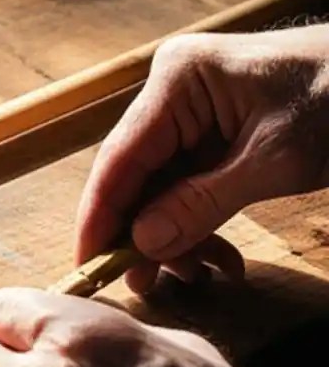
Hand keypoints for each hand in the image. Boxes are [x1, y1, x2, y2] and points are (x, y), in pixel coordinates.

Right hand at [77, 25, 328, 292]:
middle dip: (142, 233)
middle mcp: (176, 94)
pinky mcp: (220, 136)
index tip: (87, 264)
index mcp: (178, 80)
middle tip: (143, 286)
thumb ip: (203, 202)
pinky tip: (218, 257)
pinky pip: (191, 188)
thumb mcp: (278, 158)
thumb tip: (143, 242)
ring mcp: (196, 114)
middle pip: (136, 176)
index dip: (100, 214)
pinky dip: (201, 225)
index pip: (121, 156)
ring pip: (161, 188)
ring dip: (175, 236)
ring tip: (194, 276)